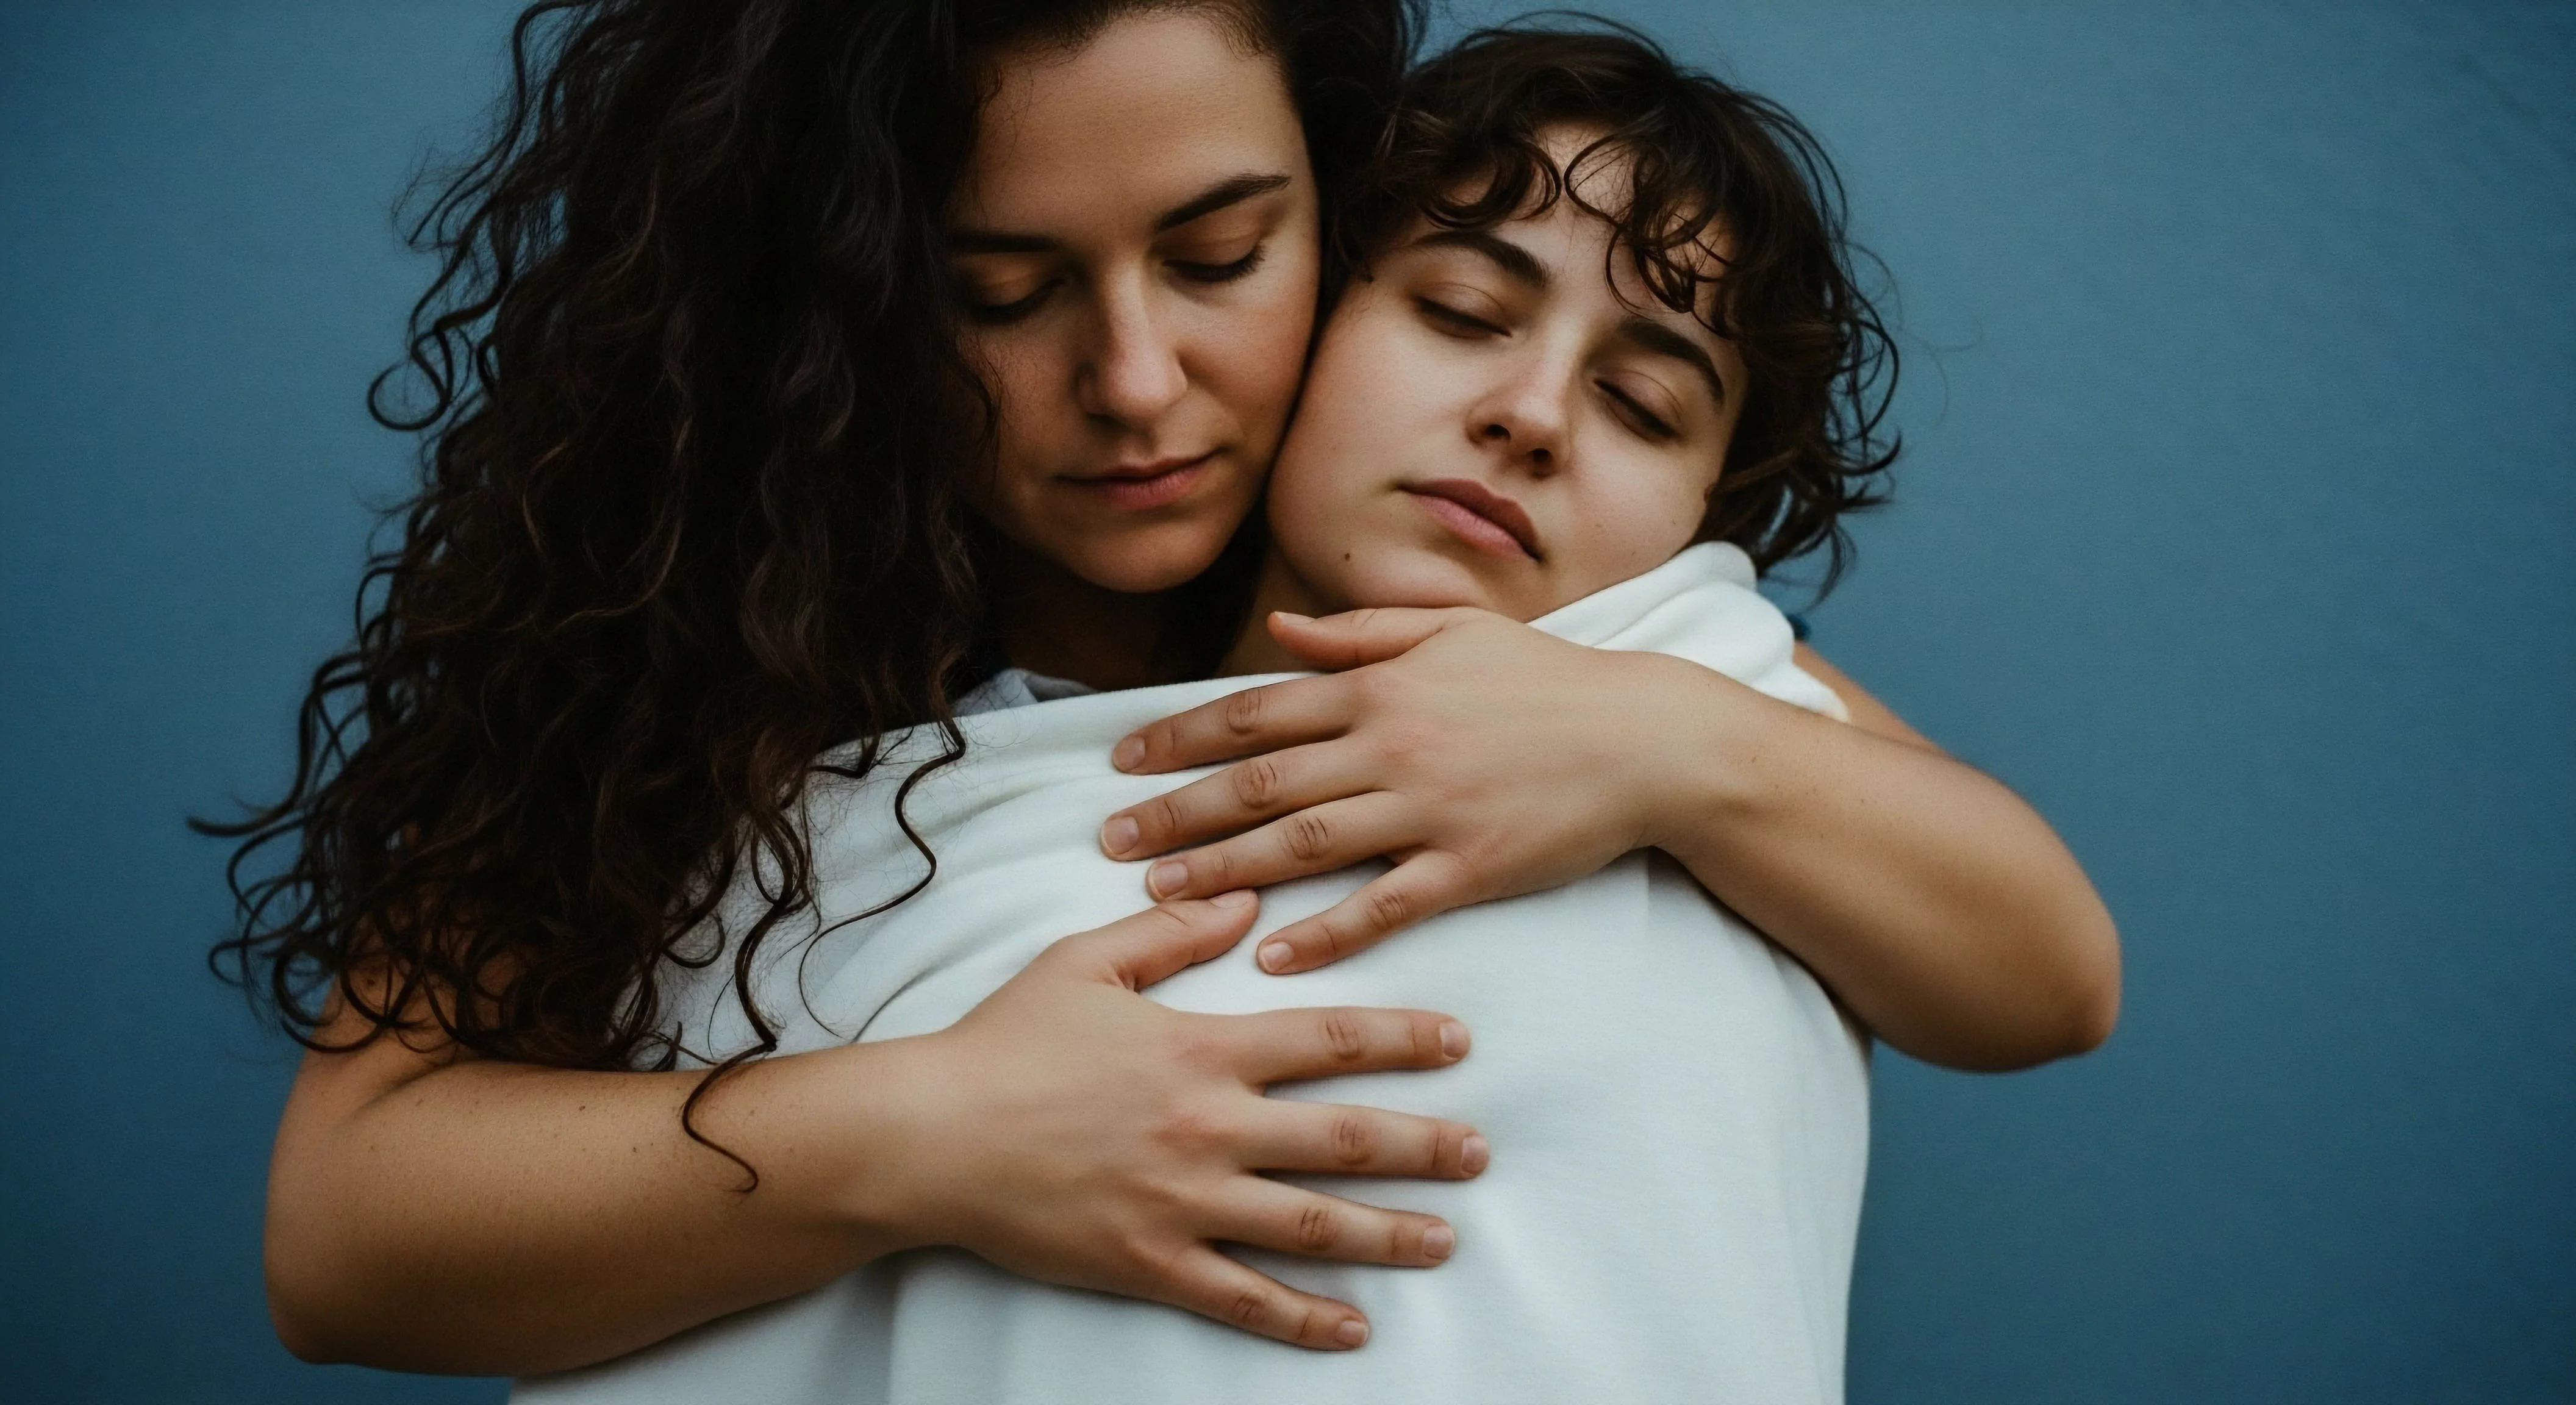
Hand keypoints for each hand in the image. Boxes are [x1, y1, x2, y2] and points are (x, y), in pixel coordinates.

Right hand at [882, 891, 1489, 1350]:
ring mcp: (1185, 1201)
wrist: (929, 1135)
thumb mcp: (1086, 963)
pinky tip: (1353, 1327)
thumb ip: (1172, 932)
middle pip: (1343, 1137)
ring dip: (1388, 1233)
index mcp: (1202, 1048)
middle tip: (1479, 1154)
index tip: (1459, 1044)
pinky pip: (1243, 1298)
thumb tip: (1245, 903)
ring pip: (1312, 1224)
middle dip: (1422, 1146)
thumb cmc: (1003, 1042)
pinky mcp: (1151, 1261)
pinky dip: (1303, 1318)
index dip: (1403, 1041)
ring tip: (1444, 1240)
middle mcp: (1210, 1126)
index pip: (1329, 1038)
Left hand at [1097, 608, 1713, 973]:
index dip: (1180, 736)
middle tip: (1108, 840)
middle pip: (1259, 780)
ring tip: (1158, 893)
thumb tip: (1281, 631)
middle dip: (1176, 810)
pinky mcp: (1469, 866)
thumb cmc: (1547, 679)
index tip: (1121, 760)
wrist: (1647, 739)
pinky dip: (1325, 933)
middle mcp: (1391, 744)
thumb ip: (1360, 632)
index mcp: (1380, 686)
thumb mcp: (1452, 630)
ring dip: (1224, 870)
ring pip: (1303, 843)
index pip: (1255, 711)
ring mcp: (1428, 809)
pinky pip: (1383, 905)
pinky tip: (1271, 956)